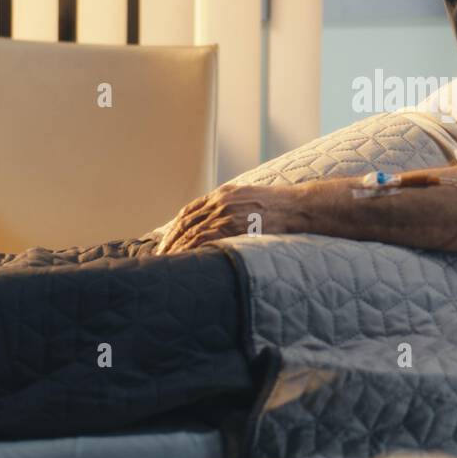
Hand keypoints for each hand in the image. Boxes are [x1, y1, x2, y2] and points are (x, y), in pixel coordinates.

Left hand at [154, 183, 293, 254]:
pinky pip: (204, 240)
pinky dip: (191, 250)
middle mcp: (220, 202)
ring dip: (177, 249)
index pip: (189, 211)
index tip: (167, 242)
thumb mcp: (249, 197)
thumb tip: (217, 223)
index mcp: (222, 193)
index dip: (175, 228)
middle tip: (160, 257)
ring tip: (168, 264)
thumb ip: (230, 206)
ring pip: (191, 232)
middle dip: (170, 240)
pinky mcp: (234, 226)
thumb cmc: (277, 206)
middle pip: (186, 223)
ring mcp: (226, 214)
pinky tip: (185, 261)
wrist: (296, 206)